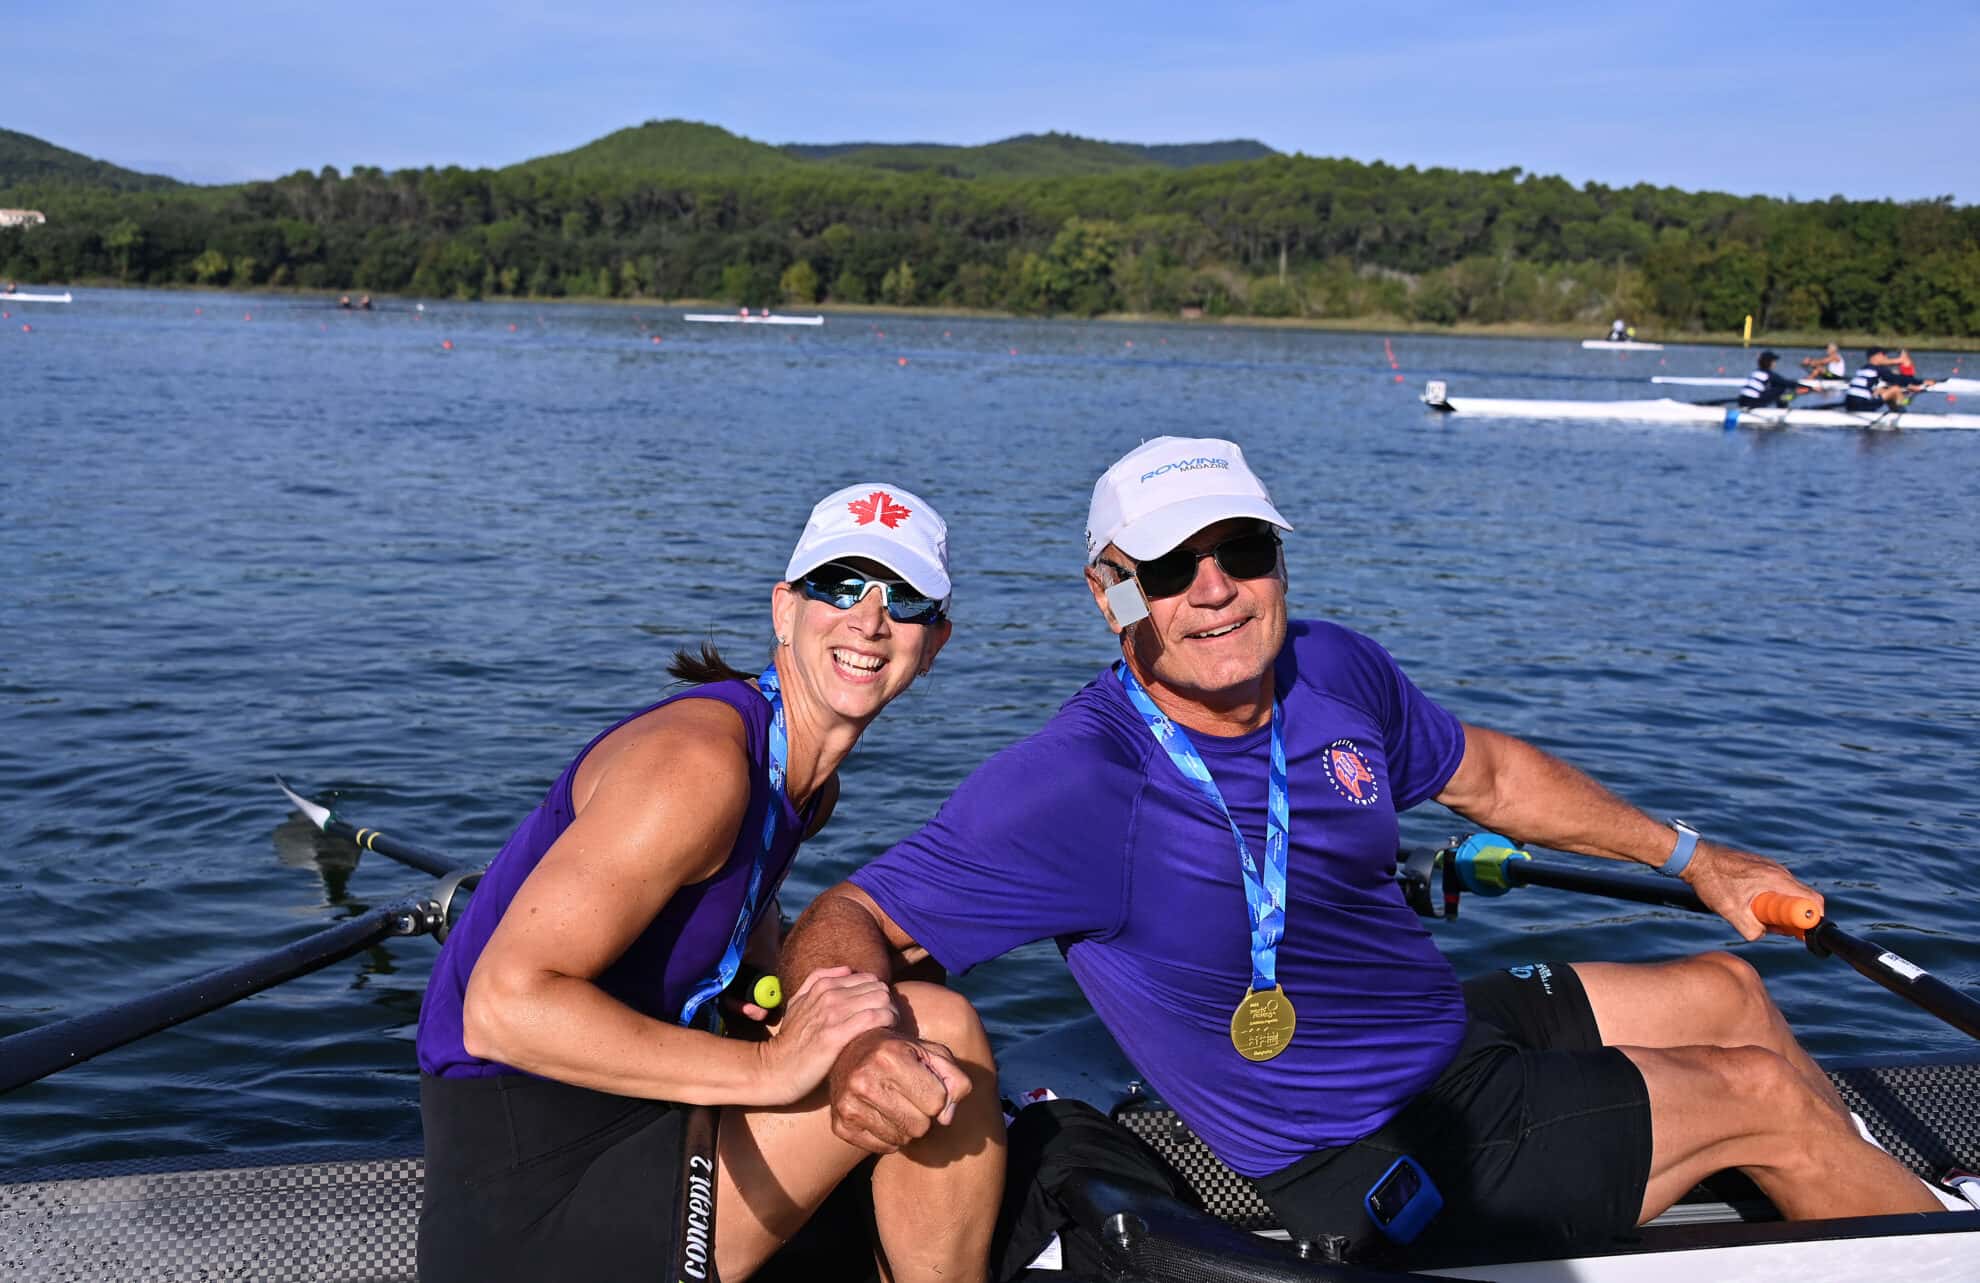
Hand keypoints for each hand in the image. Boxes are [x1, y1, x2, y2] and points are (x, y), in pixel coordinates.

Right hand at [754, 967, 896, 1104]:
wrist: (775, 1068)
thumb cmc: (790, 1039)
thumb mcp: (797, 1002)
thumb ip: (816, 980)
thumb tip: (846, 969)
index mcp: (822, 985)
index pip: (868, 978)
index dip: (878, 993)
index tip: (880, 1010)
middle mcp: (828, 995)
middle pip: (878, 987)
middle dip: (888, 1002)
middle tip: (888, 1020)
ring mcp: (832, 1014)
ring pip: (880, 999)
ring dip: (891, 1013)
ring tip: (889, 1028)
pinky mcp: (836, 1035)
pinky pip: (874, 1018)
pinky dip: (886, 1022)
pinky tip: (886, 1033)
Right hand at [826, 1028, 973, 1154]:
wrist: (851, 1052)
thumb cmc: (900, 1053)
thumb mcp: (931, 1053)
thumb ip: (954, 1080)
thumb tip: (947, 1118)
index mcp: (890, 1056)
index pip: (937, 1101)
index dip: (937, 1095)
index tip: (924, 1084)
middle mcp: (864, 1080)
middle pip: (920, 1125)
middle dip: (922, 1114)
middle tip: (910, 1097)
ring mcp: (849, 1104)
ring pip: (903, 1139)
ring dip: (906, 1127)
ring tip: (896, 1105)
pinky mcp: (841, 1125)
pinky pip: (883, 1148)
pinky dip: (889, 1137)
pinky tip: (881, 1116)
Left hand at [1683, 841, 1823, 941]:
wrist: (1695, 858)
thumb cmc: (1712, 882)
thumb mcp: (1730, 912)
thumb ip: (1751, 929)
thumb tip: (1762, 935)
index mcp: (1777, 879)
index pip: (1813, 900)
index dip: (1813, 918)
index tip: (1801, 930)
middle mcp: (1779, 871)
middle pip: (1804, 896)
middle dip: (1796, 915)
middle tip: (1779, 927)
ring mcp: (1771, 866)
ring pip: (1790, 891)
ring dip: (1782, 906)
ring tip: (1759, 914)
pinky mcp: (1762, 866)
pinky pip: (1777, 885)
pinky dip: (1772, 897)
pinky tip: (1752, 903)